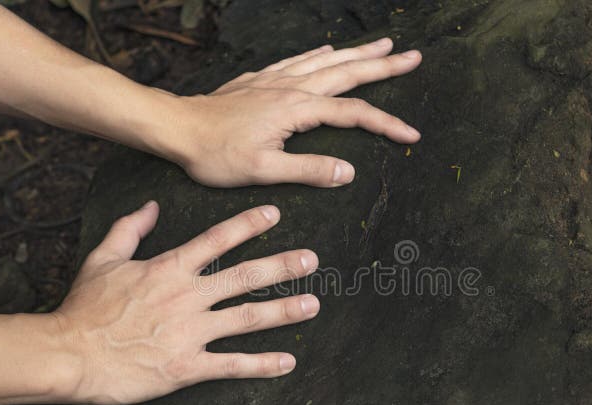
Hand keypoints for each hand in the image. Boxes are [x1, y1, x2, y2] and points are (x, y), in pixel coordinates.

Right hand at [53, 201, 318, 404]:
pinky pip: (232, 365)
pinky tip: (288, 362)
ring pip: (247, 318)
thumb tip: (153, 206)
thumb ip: (130, 229)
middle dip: (282, 266)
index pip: (216, 240)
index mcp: (169, 269)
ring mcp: (190, 332)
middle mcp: (187, 297)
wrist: (69, 354)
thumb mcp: (103, 259)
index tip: (275, 215)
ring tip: (312, 305)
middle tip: (312, 260)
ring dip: (283, 312)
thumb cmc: (84, 308)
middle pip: (244, 276)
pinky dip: (262, 365)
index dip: (248, 225)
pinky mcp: (188, 366)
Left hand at [157, 38, 421, 186]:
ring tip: (384, 45)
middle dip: (384, 66)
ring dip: (358, 53)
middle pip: (348, 72)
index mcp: (297, 110)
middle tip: (414, 57)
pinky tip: (327, 48)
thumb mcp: (263, 171)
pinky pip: (298, 59)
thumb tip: (348, 172)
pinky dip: (319, 53)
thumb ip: (308, 171)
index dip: (386, 123)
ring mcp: (275, 79)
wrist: (177, 127)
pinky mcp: (260, 79)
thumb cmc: (216, 153)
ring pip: (326, 60)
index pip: (354, 113)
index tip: (412, 134)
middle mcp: (291, 87)